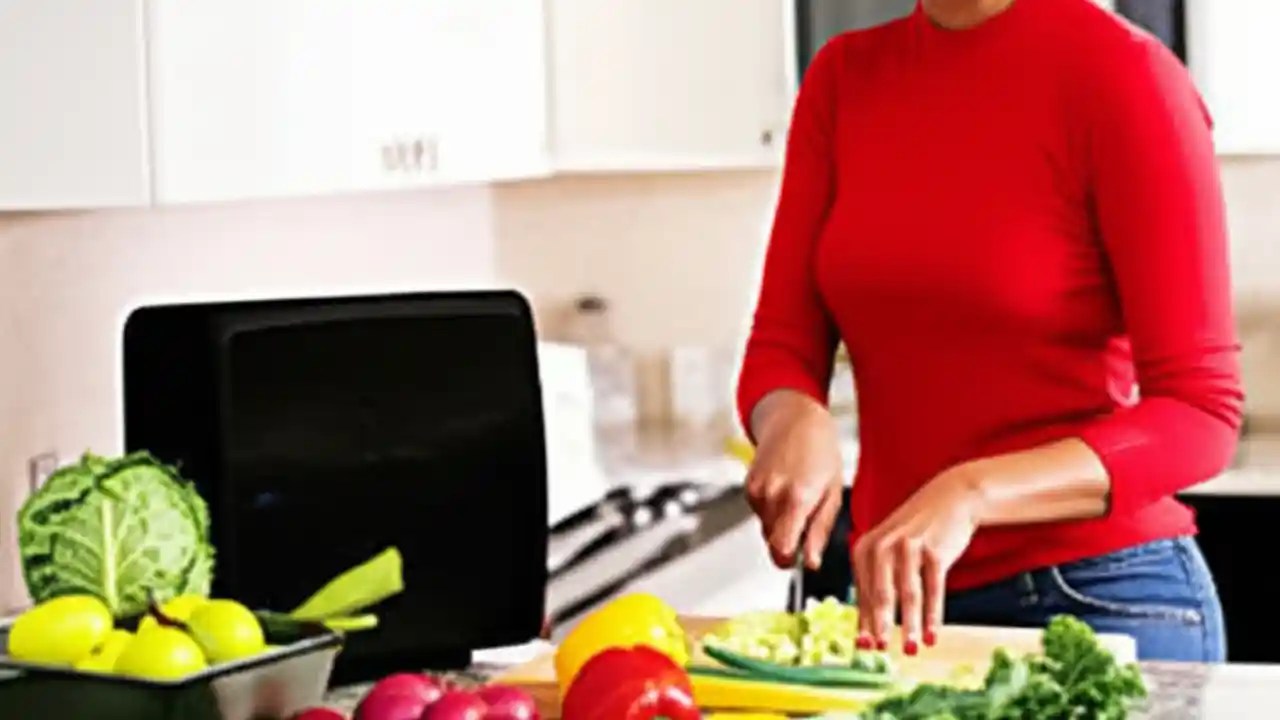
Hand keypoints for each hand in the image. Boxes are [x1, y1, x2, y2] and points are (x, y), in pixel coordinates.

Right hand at [744, 392, 843, 569]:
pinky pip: (759, 513)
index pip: (781, 548)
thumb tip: (811, 561)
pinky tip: (784, 489)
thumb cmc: (820, 450)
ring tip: (797, 498)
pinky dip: (771, 509)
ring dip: (780, 524)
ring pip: (765, 528)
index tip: (799, 558)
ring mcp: (756, 489)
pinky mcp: (748, 486)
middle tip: (806, 519)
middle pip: (771, 542)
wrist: (795, 419)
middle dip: (787, 541)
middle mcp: (772, 494)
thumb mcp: (833, 492)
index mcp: (797, 497)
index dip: (789, 559)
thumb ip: (820, 531)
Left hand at [852, 467, 984, 654]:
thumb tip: (868, 629)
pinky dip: (933, 615)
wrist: (950, 499)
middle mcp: (882, 546)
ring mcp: (909, 547)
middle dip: (880, 625)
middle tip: (880, 650)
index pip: (863, 592)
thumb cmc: (916, 533)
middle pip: (881, 595)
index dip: (864, 621)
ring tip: (909, 649)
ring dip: (909, 625)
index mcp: (864, 549)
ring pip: (908, 595)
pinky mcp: (935, 550)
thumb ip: (878, 584)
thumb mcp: (890, 551)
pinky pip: (933, 589)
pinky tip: (932, 634)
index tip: (864, 647)